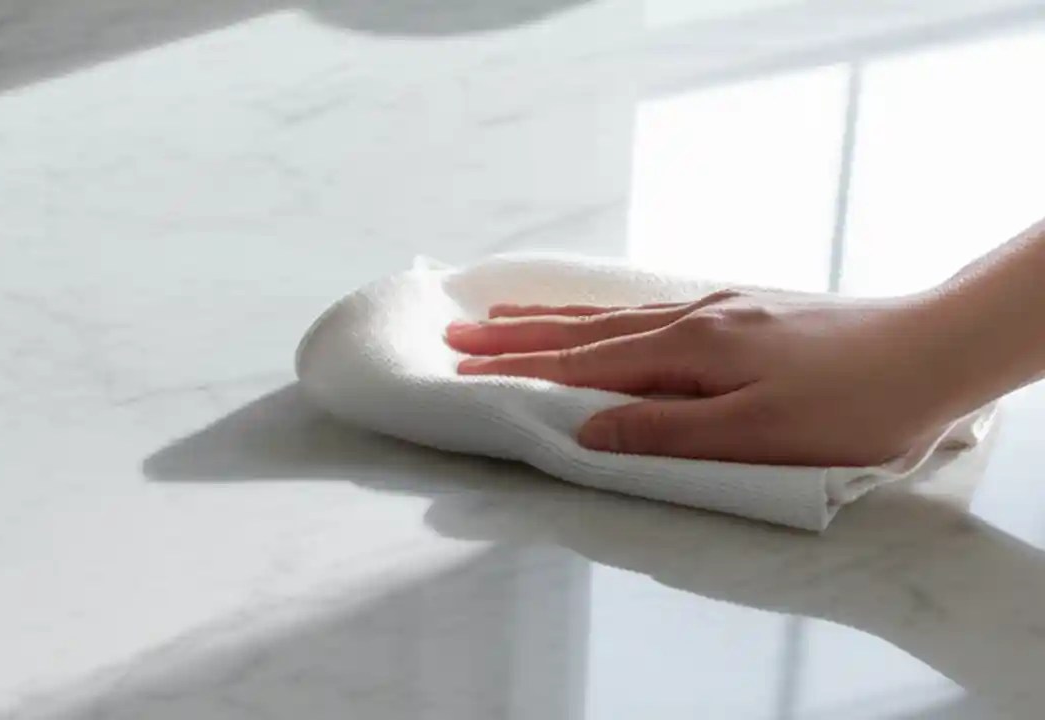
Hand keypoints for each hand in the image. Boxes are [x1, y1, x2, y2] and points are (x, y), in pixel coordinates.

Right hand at [446, 290, 972, 465]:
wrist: (934, 347)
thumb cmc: (854, 404)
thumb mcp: (758, 436)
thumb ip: (666, 434)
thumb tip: (585, 432)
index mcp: (689, 351)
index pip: (583, 362)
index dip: (520, 368)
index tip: (461, 365)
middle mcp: (693, 318)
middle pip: (586, 328)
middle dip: (517, 335)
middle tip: (456, 333)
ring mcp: (718, 308)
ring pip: (615, 314)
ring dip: (553, 319)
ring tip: (504, 315)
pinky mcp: (742, 310)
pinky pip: (647, 310)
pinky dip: (602, 313)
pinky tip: (601, 315)